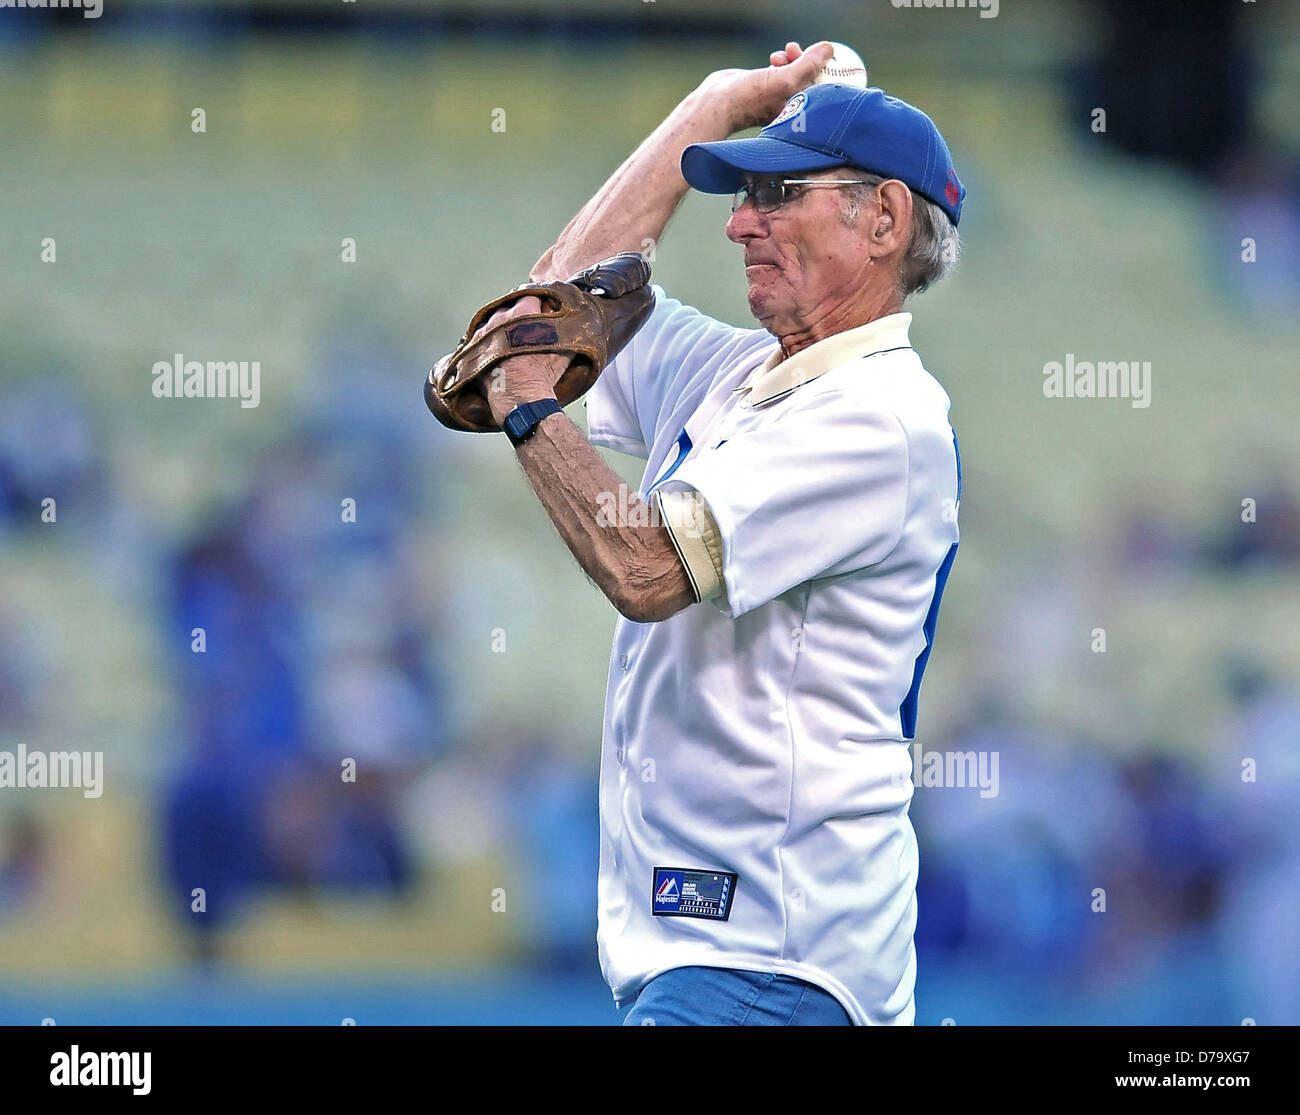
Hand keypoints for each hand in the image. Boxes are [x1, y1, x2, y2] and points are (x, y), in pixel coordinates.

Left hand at [470, 295, 567, 425]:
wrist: (520, 398)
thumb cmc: (542, 374)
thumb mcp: (565, 348)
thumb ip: (566, 327)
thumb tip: (567, 320)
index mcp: (523, 312)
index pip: (531, 295)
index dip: (538, 304)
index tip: (541, 313)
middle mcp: (500, 318)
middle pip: (510, 308)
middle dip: (518, 317)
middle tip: (527, 332)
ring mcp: (484, 333)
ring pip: (493, 323)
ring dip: (501, 329)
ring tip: (512, 345)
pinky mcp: (474, 349)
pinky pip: (481, 340)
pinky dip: (489, 344)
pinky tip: (498, 354)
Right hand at [698, 40, 834, 132]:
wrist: (719, 102)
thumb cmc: (751, 99)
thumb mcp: (785, 81)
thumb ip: (809, 64)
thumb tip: (829, 48)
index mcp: (801, 109)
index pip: (824, 87)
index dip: (824, 67)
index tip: (821, 54)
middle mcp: (793, 104)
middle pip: (812, 75)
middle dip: (805, 58)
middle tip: (794, 50)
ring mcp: (780, 94)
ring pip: (797, 69)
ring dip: (792, 56)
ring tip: (778, 56)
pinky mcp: (768, 85)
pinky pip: (784, 68)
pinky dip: (782, 59)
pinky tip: (773, 58)